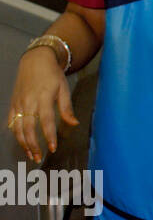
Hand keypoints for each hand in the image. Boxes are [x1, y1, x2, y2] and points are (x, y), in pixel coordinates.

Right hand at [7, 47, 77, 163]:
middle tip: (39, 157)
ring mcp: (18, 104)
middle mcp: (28, 102)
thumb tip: (74, 124)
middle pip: (28, 128)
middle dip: (33, 145)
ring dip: (23, 143)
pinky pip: (11, 122)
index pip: (46, 121)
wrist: (35, 61)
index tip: (53, 148)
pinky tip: (21, 142)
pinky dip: (15, 134)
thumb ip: (67, 108)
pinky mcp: (13, 104)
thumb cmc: (52, 75)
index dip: (49, 136)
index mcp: (43, 98)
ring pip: (17, 128)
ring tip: (30, 154)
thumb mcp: (64, 88)